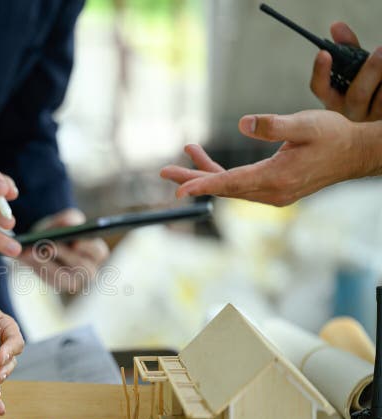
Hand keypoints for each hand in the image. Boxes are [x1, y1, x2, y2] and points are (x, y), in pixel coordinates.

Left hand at [18, 208, 108, 293]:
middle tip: (48, 245)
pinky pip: (47, 277)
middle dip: (63, 255)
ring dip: (45, 262)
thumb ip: (68, 219)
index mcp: (96, 252)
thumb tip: (69, 223)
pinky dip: (35, 266)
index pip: (99, 252)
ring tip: (32, 250)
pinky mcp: (56, 284)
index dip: (88, 248)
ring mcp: (73, 280)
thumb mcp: (63, 220)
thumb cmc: (59, 229)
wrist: (43, 240)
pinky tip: (25, 256)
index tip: (75, 242)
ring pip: (61, 275)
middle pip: (80, 266)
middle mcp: (88, 270)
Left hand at [160, 110, 381, 205]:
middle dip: (193, 179)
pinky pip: (240, 183)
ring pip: (230, 186)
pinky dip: (221, 173)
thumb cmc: (333, 136)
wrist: (356, 153)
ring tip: (184, 153)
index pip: (230, 184)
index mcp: (276, 178)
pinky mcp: (273, 189)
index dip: (202, 185)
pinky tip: (205, 159)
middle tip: (164, 171)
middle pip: (223, 188)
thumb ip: (273, 125)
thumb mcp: (305, 124)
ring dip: (205, 173)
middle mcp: (271, 192)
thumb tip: (244, 123)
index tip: (179, 189)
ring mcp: (272, 194)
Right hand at [310, 22, 381, 120]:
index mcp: (333, 101)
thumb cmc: (362, 88)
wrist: (374, 120)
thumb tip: (336, 26)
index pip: (320, 88)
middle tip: (380, 51)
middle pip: (357, 94)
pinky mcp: (380, 123)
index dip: (320, 72)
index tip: (323, 53)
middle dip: (369, 71)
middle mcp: (348, 114)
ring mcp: (367, 120)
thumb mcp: (352, 71)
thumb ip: (347, 49)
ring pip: (379, 101)